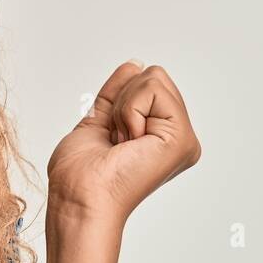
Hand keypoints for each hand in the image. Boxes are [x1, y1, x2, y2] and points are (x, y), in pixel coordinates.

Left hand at [46, 60, 201, 227]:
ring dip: (124, 107)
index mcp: (160, 135)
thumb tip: (135, 65)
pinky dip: (128, 111)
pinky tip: (128, 142)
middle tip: (115, 140)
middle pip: (154, 76)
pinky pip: (153, 89)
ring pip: (154, 78)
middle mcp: (176, 137)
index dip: (118, 102)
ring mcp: (183, 138)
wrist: (79, 197)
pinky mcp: (182, 138)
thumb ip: (118, 94)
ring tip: (121, 142)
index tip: (110, 138)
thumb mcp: (98, 119)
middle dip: (123, 101)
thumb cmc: (80, 173)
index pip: (147, 84)